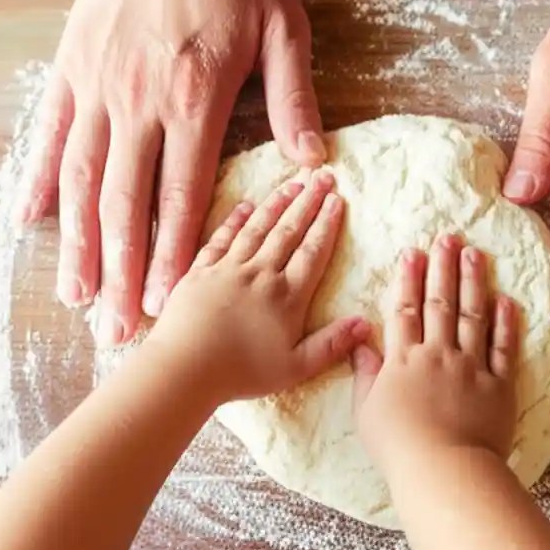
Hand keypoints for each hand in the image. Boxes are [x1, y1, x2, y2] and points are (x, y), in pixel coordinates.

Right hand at [16, 0, 322, 345]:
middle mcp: (137, 102)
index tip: (163, 309)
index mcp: (193, 101)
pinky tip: (28, 219)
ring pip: (79, 179)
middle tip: (115, 329)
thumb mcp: (284, 29)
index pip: (180, 200)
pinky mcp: (71, 66)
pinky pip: (48, 133)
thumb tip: (313, 163)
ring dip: (75, 243)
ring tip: (74, 295)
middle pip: (123, 205)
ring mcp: (97, 86)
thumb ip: (294, 100)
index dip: (170, 260)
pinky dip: (37, 179)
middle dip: (120, 274)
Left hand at [150, 172, 369, 401]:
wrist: (185, 368)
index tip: (337, 199)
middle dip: (308, 202)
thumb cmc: (242, 373)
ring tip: (292, 184)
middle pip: (289, 231)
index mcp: (287, 296)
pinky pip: (221, 238)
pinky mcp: (200, 272)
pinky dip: (234, 220)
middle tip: (321, 176)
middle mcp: (261, 274)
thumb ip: (331, 344)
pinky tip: (245, 206)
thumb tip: (365, 324)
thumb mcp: (296, 368)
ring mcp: (228, 269)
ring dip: (277, 204)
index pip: (313, 252)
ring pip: (258, 228)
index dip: (327, 224)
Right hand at [351, 235, 519, 471]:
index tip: (412, 252)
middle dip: (442, 267)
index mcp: (404, 360)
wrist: (443, 469)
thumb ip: (365, 374)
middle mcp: (438, 354)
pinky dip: (506, 323)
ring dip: (473, 282)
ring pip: (472, 315)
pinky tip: (506, 300)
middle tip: (447, 237)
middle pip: (440, 303)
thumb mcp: (366, 411)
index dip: (408, 278)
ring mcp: (471, 367)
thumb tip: (359, 343)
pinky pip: (504, 348)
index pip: (405, 310)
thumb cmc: (399, 447)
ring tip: (475, 253)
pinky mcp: (499, 385)